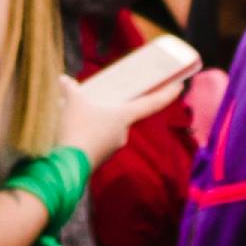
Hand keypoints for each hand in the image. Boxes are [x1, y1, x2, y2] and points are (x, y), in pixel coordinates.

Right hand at [63, 50, 193, 155]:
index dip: (168, 93)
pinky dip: (88, 133)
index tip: (180, 85)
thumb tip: (65, 80)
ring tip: (75, 114)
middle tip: (95, 98)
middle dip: (111, 107)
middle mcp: (123, 133)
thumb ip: (70, 88)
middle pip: (123, 115)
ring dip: (96, 121)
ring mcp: (113, 148)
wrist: (66, 165)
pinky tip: (73, 130)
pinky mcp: (100, 158)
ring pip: (107, 128)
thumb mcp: (72, 102)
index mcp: (124, 116)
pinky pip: (98, 140)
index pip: (152, 103)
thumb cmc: (76, 128)